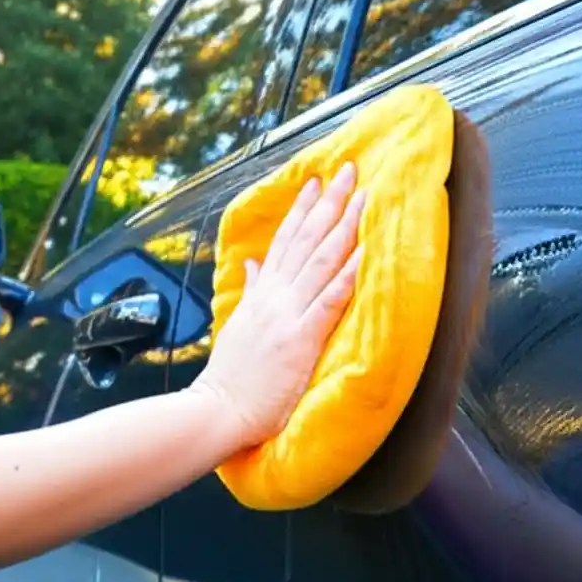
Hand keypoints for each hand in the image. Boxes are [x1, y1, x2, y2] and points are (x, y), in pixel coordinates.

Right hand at [194, 161, 365, 448]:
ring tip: (363, 197)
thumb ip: (248, 290)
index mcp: (261, 293)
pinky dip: (346, 276)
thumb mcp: (237, 324)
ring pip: (320, 260)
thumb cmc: (230, 376)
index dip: (302, 209)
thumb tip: (250, 264)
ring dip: (344, 226)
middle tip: (349, 170)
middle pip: (306, 239)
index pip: (284, 240)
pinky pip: (328, 301)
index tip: (317, 181)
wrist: (217, 410)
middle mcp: (274, 296)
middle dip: (330, 202)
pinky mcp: (300, 339)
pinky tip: (363, 254)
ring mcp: (287, 315)